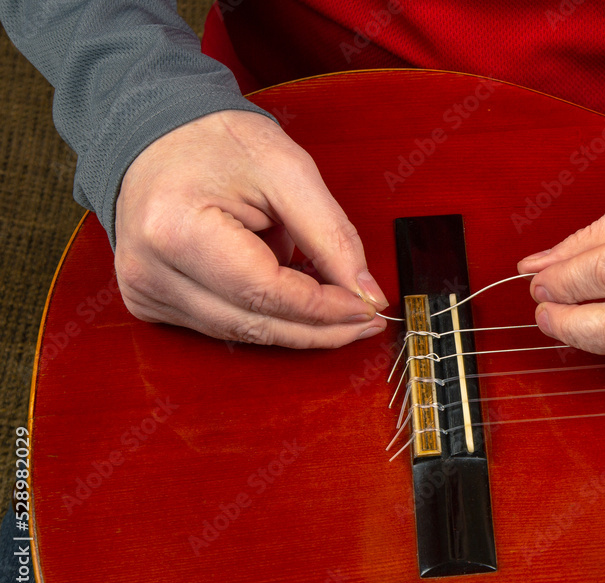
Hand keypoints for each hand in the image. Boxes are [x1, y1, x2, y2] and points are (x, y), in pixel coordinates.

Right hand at [114, 110, 387, 347]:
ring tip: (338, 306)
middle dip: (319, 328)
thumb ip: (332, 236)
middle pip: (255, 325)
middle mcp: (150, 271)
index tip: (367, 307)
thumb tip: (366, 293)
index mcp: (177, 231)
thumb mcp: (288, 172)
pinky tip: (294, 298)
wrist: (155, 136)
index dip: (324, 308)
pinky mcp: (151, 301)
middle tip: (365, 321)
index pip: (266, 293)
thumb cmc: (215, 143)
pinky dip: (266, 317)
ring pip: (242, 333)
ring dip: (296, 326)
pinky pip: (224, 326)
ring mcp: (146, 291)